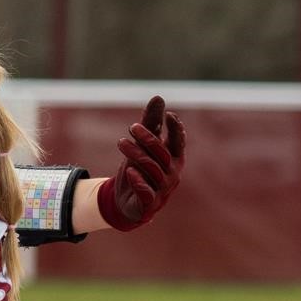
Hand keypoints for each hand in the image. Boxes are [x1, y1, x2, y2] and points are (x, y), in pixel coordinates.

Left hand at [99, 96, 186, 230]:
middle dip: (147, 138)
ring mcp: (162, 189)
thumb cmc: (140, 169)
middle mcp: (172, 173)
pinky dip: (139, 181)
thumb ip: (151, 123)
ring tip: (120, 142)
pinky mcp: (149, 203)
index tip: (168, 115)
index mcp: (174, 158)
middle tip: (132, 126)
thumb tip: (158, 97)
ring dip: (136, 154)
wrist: (127, 203)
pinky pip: (146, 191)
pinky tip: (129, 171)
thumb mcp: (143, 146)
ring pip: (151, 168)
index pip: (179, 142)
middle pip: (162, 153)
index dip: (176, 129)